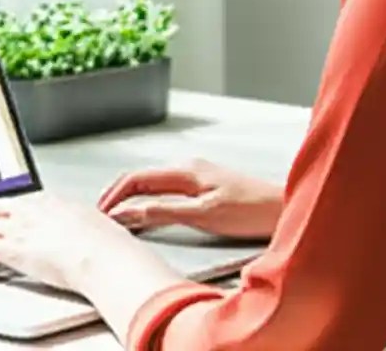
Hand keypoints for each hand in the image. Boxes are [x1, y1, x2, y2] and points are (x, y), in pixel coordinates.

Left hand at [0, 191, 142, 291]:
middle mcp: (30, 210)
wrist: (101, 254)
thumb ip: (88, 227)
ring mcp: (18, 228)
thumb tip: (97, 234)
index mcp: (51, 201)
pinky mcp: (10, 249)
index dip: (13, 214)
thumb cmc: (105, 244)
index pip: (21, 202)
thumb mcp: (97, 225)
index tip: (12, 223)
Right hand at [97, 159, 283, 239]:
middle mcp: (187, 168)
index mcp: (184, 170)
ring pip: (153, 185)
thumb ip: (164, 212)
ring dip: (133, 198)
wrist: (284, 209)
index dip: (114, 196)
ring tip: (119, 217)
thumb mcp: (203, 214)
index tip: (101, 214)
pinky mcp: (204, 187)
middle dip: (118, 195)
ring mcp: (196, 176)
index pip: (136, 179)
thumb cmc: (251, 211)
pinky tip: (148, 214)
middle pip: (141, 179)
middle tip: (102, 216)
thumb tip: (129, 212)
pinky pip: (166, 190)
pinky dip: (149, 201)